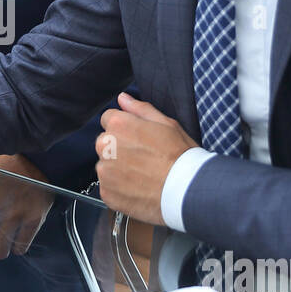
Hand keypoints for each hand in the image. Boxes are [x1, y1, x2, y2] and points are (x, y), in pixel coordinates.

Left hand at [95, 92, 198, 224]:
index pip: (108, 119)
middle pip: (105, 142)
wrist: (186, 191)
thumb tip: (123, 99)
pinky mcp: (106, 192)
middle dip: (119, 147)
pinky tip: (138, 188)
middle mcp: (106, 146)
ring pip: (106, 165)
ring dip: (118, 168)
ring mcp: (104, 171)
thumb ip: (140, 109)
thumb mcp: (166, 124)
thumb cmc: (180, 157)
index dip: (125, 127)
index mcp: (119, 125)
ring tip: (142, 175)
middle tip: (143, 158)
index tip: (137, 138)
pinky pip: (108, 186)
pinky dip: (119, 188)